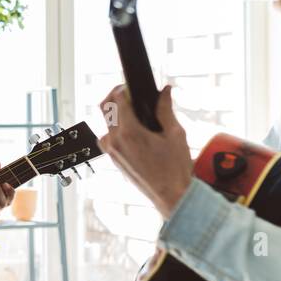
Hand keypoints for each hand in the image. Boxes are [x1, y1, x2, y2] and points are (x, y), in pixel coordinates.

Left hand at [96, 84, 193, 218]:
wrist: (170, 195)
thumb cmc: (175, 168)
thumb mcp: (175, 134)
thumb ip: (166, 109)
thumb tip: (165, 90)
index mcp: (130, 132)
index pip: (117, 99)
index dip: (124, 87)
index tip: (133, 85)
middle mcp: (115, 140)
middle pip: (105, 108)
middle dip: (115, 96)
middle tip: (131, 94)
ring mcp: (111, 151)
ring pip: (105, 123)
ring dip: (116, 113)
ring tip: (136, 114)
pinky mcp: (112, 159)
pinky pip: (108, 137)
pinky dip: (117, 129)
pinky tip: (134, 131)